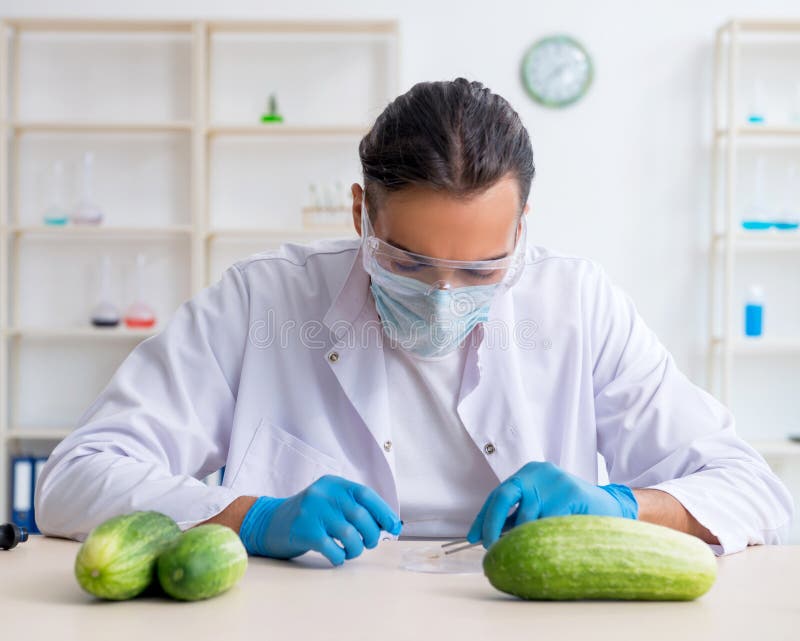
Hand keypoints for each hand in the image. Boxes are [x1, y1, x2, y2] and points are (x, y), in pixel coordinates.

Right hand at [238, 475, 401, 565]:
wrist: (269, 522)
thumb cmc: (308, 515)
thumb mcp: (329, 501)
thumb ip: (353, 506)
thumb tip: (387, 523)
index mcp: (333, 484)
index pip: (365, 494)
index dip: (383, 511)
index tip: (393, 526)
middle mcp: (323, 494)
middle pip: (361, 516)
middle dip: (371, 535)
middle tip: (369, 543)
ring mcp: (312, 511)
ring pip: (349, 534)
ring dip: (356, 548)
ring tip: (352, 551)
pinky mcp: (303, 531)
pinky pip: (332, 548)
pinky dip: (340, 557)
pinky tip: (337, 557)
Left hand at [466, 461, 637, 548]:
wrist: (609, 506)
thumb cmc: (570, 509)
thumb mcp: (540, 505)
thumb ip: (517, 515)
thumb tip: (488, 533)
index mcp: (528, 473)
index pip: (498, 494)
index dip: (483, 517)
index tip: (473, 536)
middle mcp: (538, 472)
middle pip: (504, 496)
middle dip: (493, 523)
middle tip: (490, 545)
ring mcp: (555, 480)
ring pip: (527, 516)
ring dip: (527, 534)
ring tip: (535, 543)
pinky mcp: (570, 493)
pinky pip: (548, 522)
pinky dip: (546, 534)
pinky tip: (554, 537)